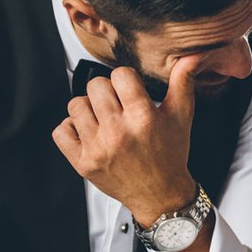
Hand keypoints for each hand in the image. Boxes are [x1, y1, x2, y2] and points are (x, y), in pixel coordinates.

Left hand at [53, 55, 203, 221]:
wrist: (160, 195)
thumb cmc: (170, 155)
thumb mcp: (181, 117)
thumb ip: (183, 83)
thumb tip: (190, 57)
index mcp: (143, 118)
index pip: (120, 75)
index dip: (126, 80)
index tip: (130, 91)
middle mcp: (118, 132)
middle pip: (96, 86)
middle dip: (108, 92)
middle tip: (118, 106)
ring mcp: (97, 148)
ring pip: (76, 105)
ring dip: (89, 109)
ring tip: (104, 119)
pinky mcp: (82, 162)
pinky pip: (61, 131)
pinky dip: (72, 129)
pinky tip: (89, 132)